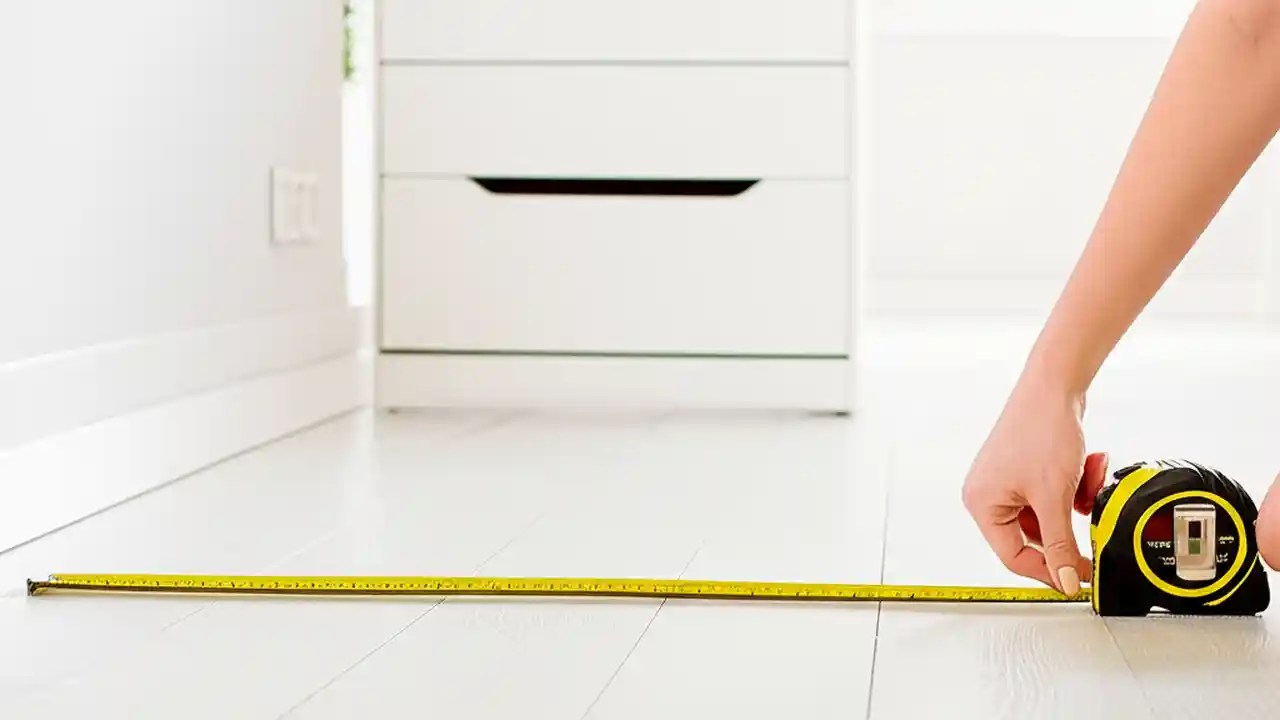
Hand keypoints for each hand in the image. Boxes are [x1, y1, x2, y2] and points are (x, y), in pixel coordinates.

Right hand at [961, 375, 1108, 594]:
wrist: (1053, 385)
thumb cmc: (1041, 430)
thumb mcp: (1054, 497)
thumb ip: (1060, 545)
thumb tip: (1066, 581)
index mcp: (982, 504)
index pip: (1013, 557)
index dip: (1049, 571)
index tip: (1079, 578)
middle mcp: (988, 495)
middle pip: (1034, 537)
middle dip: (1068, 525)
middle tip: (1091, 523)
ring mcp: (1006, 482)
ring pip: (1048, 516)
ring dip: (1074, 502)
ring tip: (1087, 479)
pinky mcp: (1024, 471)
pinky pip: (1051, 497)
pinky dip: (1072, 488)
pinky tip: (1084, 466)